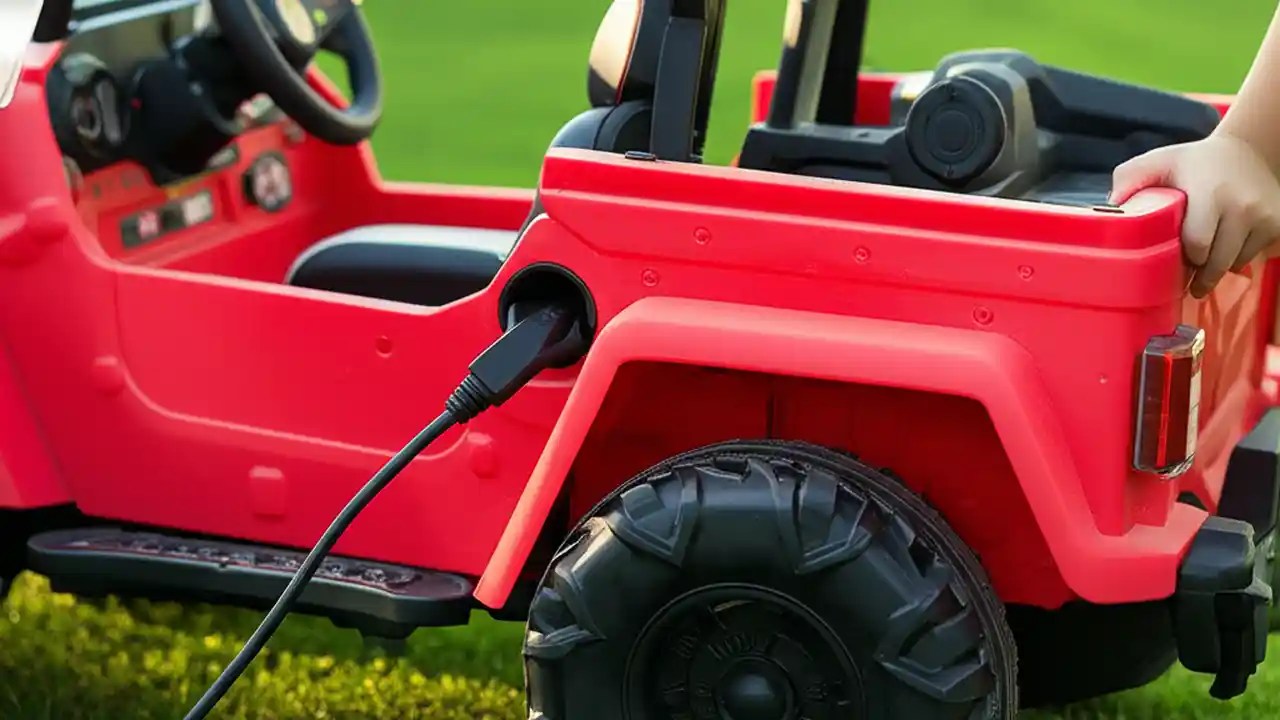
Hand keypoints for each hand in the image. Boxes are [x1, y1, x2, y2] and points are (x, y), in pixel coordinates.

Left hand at [1111, 132, 1279, 297]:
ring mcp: (1265, 218)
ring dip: (1215, 268)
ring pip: (1234, 264)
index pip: (1196, 245)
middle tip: (1183, 280)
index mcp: (1211, 193)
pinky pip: (1251, 257)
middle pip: (1216, 263)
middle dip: (1197, 274)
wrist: (1248, 150)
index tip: (1169, 263)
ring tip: (1201, 258)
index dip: (1181, 260)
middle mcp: (1243, 207)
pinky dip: (1234, 258)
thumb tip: (1111, 208)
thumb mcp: (1158, 161)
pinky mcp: (1278, 225)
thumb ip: (1129, 179)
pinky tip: (1222, 245)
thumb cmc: (1193, 162)